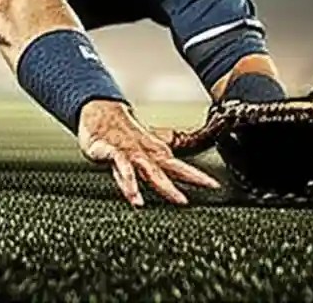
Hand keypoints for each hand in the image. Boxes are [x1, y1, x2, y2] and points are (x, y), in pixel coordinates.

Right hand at [78, 100, 219, 206]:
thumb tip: (168, 167)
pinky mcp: (110, 151)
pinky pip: (122, 167)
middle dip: (190, 177)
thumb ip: (153, 161)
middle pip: (170, 167)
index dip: (197, 176)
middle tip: (208, 188)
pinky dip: (129, 181)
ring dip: (164, 185)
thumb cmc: (119, 134)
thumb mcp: (139, 149)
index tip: (215, 186)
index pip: (179, 167)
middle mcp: (145, 153)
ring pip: (149, 169)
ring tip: (178, 199)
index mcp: (153, 153)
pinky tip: (134, 196)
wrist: (96, 114)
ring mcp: (129, 151)